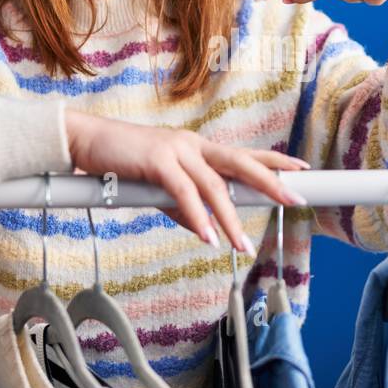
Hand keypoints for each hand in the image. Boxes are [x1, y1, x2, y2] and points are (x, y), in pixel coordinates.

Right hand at [64, 109, 308, 252]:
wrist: (85, 142)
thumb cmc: (121, 163)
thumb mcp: (158, 188)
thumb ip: (182, 207)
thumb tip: (204, 229)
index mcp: (197, 149)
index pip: (244, 154)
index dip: (274, 161)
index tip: (301, 170)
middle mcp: (193, 145)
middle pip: (241, 163)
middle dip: (271, 181)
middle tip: (296, 199)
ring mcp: (177, 150)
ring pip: (214, 186)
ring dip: (230, 219)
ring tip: (243, 246)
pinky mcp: (157, 161)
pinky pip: (184, 193)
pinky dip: (198, 217)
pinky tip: (208, 237)